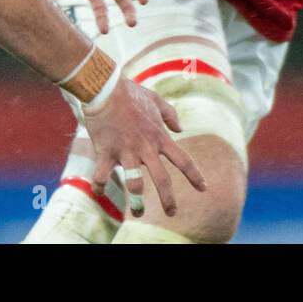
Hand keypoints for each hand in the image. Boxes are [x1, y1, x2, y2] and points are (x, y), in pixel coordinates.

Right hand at [83, 77, 206, 217]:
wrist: (106, 88)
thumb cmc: (131, 93)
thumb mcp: (156, 100)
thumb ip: (170, 115)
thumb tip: (180, 128)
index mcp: (160, 137)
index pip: (183, 160)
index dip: (195, 176)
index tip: (203, 188)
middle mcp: (146, 147)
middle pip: (162, 180)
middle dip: (169, 200)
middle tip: (173, 213)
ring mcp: (126, 151)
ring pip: (135, 184)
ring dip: (136, 202)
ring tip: (137, 213)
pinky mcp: (106, 152)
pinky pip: (102, 175)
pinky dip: (99, 186)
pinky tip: (98, 192)